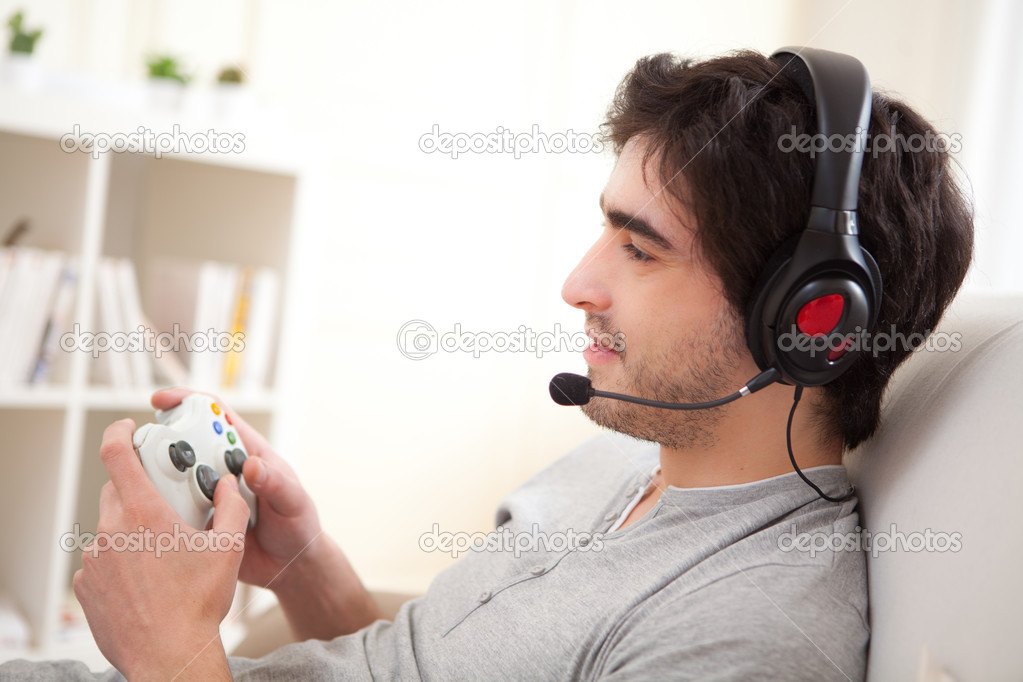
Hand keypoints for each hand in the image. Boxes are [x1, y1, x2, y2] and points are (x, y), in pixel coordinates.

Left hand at [73, 419, 244, 679]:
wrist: (169, 655)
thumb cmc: (199, 603)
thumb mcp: (228, 548)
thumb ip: (231, 506)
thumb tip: (229, 483)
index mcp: (143, 512)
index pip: (116, 453)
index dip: (119, 432)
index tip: (128, 427)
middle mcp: (111, 530)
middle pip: (116, 491)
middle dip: (139, 490)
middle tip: (166, 504)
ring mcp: (94, 560)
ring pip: (110, 527)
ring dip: (132, 529)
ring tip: (163, 553)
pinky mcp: (86, 586)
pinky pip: (102, 560)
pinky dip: (121, 561)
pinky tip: (147, 580)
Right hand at [151, 388, 325, 591]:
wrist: (291, 566)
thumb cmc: (299, 525)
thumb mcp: (293, 501)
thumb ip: (275, 483)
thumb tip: (251, 464)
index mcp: (246, 452)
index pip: (215, 414)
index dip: (188, 401)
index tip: (160, 400)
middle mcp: (223, 469)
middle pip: (185, 443)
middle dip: (160, 441)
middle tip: (143, 453)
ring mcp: (208, 494)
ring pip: (173, 477)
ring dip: (155, 478)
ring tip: (142, 488)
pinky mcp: (198, 520)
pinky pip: (172, 510)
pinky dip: (158, 509)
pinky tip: (144, 518)